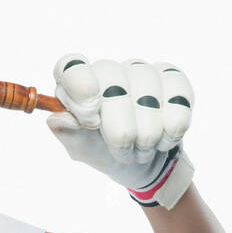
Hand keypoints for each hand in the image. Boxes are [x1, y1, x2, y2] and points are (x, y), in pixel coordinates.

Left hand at [45, 54, 194, 208]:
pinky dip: (172, 123)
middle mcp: (108, 72)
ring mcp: (140, 71)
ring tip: (142, 151)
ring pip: (146, 87)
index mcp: (78, 85)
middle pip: (111, 77)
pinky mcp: (172, 78)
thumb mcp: (83, 150)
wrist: (143, 165)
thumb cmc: (105, 152)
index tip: (90, 119)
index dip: (79, 86)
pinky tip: (165, 140)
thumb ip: (70, 134)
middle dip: (119, 125)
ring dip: (146, 132)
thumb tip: (55, 119)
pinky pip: (177, 91)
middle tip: (123, 150)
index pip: (70, 67)